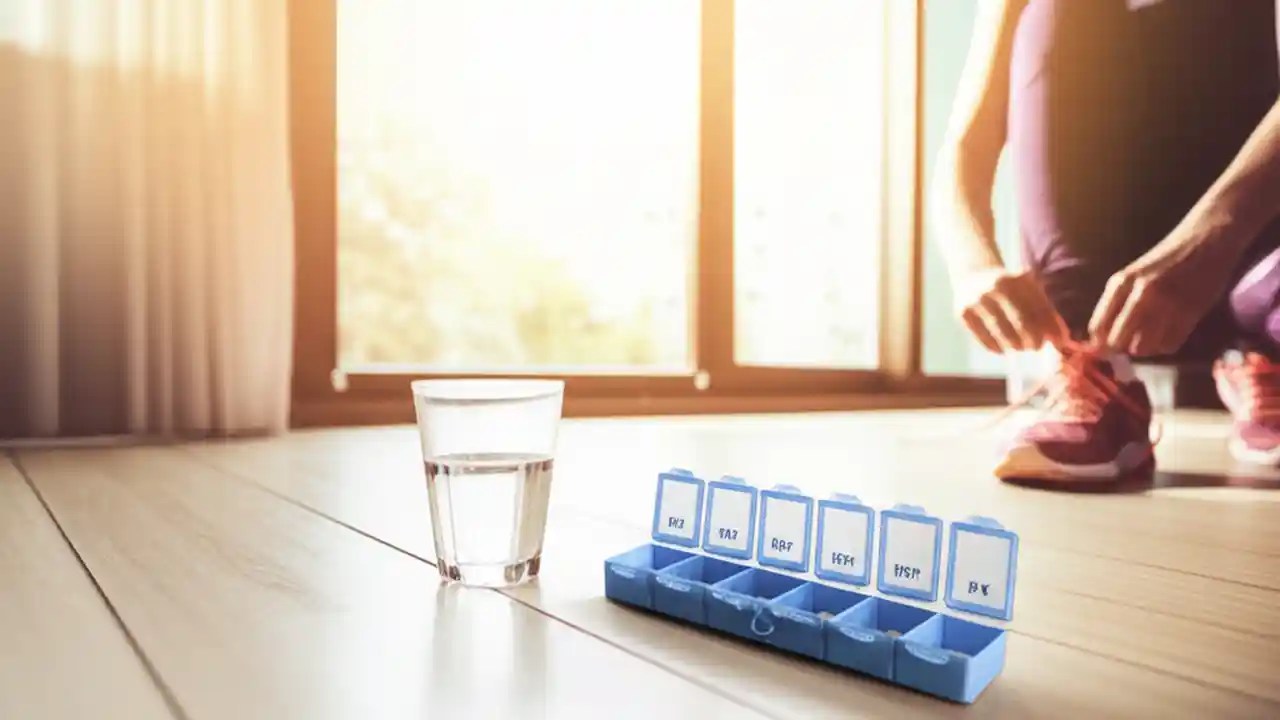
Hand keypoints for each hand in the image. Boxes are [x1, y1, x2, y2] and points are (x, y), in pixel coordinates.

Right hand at [953, 267, 1068, 352]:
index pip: (1039, 309)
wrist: (972, 275)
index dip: (1052, 329)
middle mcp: (996, 287)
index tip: (1059, 343)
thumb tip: (1062, 341)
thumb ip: (1046, 312)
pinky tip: (1002, 347)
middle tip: (1036, 346)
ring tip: (1019, 346)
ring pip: (1003, 334)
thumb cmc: (1009, 288)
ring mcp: (978, 300)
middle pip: (1022, 323)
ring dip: (1016, 346)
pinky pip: (984, 339)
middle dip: (1034, 340)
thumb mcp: (1028, 290)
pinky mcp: (963, 313)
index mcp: (1017, 279)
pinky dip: (997, 348)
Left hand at [1088, 232, 1245, 356]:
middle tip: (1129, 344)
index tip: (1104, 349)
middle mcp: (1140, 294)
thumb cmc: (1167, 258)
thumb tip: (1099, 340)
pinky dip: (1166, 346)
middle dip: (1120, 348)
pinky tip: (1169, 334)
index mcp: (1121, 282)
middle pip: (1117, 341)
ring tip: (1151, 337)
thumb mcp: (1134, 274)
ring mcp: (1166, 304)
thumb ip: (1117, 302)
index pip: (1097, 327)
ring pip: (1143, 348)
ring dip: (1144, 349)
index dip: (1099, 343)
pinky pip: (1169, 345)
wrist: (1206, 240)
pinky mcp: (1190, 312)